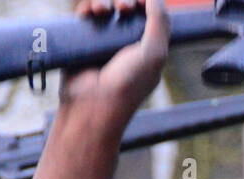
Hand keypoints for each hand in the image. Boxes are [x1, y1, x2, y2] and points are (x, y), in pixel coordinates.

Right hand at [59, 0, 168, 130]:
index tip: (141, 2)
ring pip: (106, 7)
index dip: (146, 3)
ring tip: (102, 10)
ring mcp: (104, 41)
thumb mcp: (154, 53)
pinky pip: (85, 15)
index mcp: (148, 48)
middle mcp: (127, 43)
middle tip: (124, 8)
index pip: (150, 16)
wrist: (93, 104)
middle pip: (127, 7)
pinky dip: (87, 8)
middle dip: (125, 0)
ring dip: (105, 1)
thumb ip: (159, 22)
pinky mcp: (83, 41)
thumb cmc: (127, 84)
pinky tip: (90, 13)